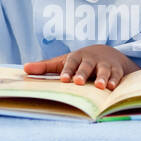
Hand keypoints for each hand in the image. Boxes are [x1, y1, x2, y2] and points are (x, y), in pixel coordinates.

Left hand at [23, 45, 140, 90]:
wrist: (107, 53)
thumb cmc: (80, 61)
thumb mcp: (63, 62)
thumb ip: (45, 67)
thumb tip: (24, 69)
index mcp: (76, 57)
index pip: (71, 63)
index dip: (67, 71)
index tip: (63, 80)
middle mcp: (91, 60)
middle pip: (86, 66)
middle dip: (83, 73)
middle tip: (79, 82)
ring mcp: (105, 64)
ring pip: (103, 70)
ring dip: (102, 77)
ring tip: (99, 86)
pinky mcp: (116, 70)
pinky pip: (116, 75)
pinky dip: (115, 81)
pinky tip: (112, 87)